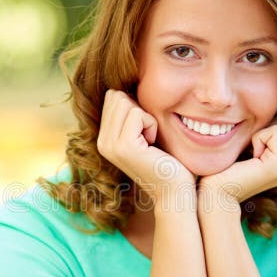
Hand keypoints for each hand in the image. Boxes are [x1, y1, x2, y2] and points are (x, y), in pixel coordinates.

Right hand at [97, 89, 193, 204]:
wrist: (175, 190)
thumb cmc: (167, 160)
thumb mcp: (145, 133)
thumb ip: (131, 113)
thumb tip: (127, 86)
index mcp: (104, 138)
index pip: (113, 96)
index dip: (136, 106)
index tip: (145, 133)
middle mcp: (102, 142)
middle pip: (117, 96)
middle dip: (140, 110)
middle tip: (149, 138)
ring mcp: (109, 145)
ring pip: (126, 102)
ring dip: (147, 118)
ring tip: (151, 142)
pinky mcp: (123, 146)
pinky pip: (137, 113)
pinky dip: (152, 125)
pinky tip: (153, 146)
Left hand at [198, 119, 276, 213]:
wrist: (215, 193)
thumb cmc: (225, 168)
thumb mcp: (250, 147)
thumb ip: (266, 133)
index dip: (271, 126)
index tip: (253, 144)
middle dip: (269, 128)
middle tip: (251, 150)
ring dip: (262, 134)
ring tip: (250, 155)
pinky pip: (274, 132)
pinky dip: (258, 138)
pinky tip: (249, 157)